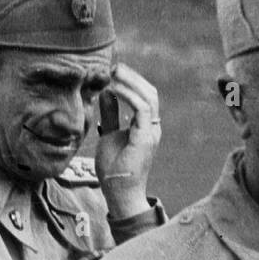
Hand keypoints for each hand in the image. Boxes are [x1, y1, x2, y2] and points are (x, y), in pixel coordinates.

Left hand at [96, 63, 161, 219]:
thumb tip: (106, 94)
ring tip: (113, 73)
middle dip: (132, 77)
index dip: (130, 81)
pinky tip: (113, 89)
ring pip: (149, 97)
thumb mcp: (109, 134)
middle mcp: (153, 127)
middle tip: (112, 67)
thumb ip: (110, 115)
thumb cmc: (115, 169)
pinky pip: (142, 109)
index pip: (144, 96)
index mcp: (146, 126)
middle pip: (149, 92)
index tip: (111, 72)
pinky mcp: (145, 137)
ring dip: (130, 82)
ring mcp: (151, 132)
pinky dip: (128, 96)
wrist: (119, 192)